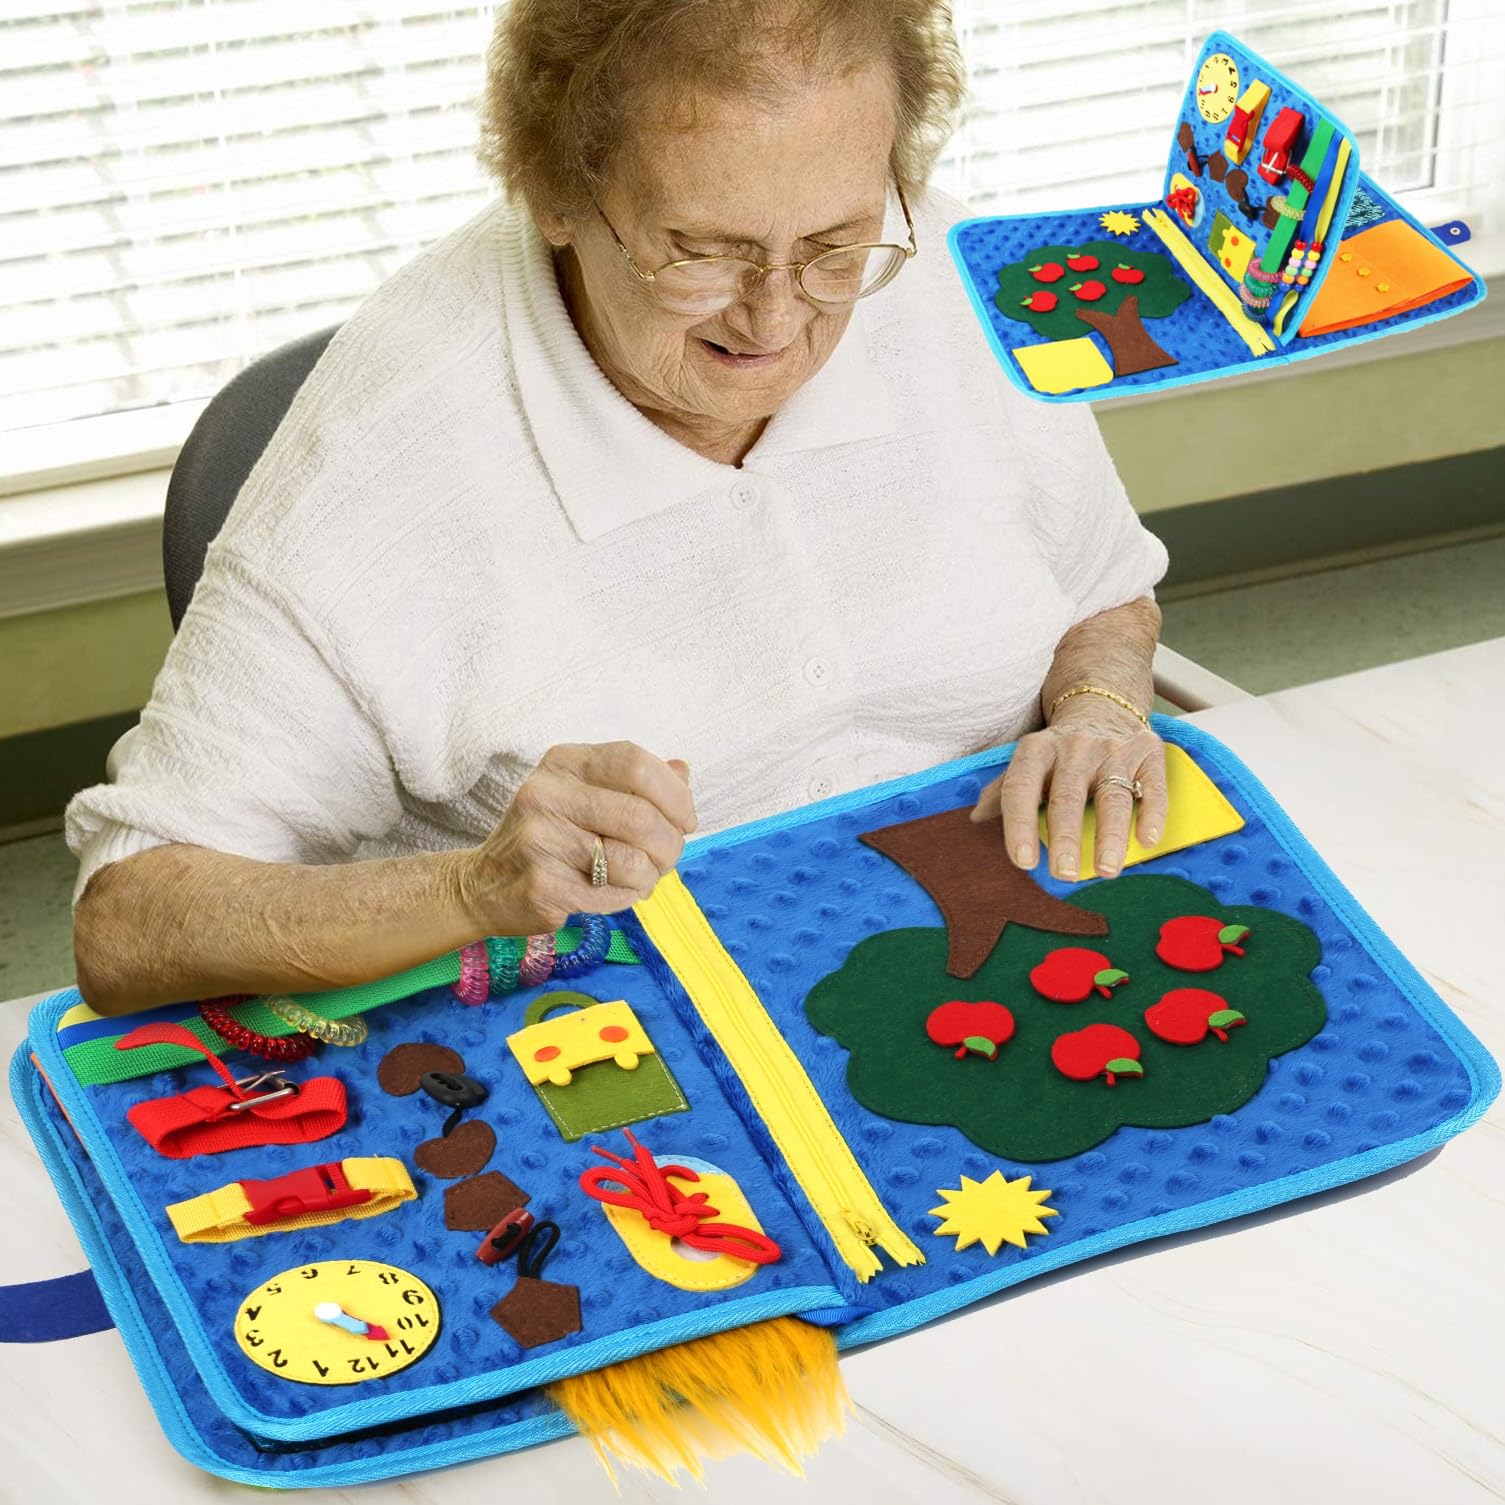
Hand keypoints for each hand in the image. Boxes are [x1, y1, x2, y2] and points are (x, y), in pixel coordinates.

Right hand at [457, 742, 696, 933]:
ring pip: (632, 861)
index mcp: (564, 762)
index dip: (675, 795)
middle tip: (665, 860)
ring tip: (637, 878)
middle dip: (670, 845)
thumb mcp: (586, 795)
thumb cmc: (550, 837)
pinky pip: (613, 894)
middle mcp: (546, 793)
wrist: (483, 885)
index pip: (636, 763)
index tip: (686, 821)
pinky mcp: (541, 884)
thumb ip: (635, 783)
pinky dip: (626, 898)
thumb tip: (682, 771)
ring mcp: (539, 839)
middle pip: (641, 816)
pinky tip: (610, 894)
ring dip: (650, 877)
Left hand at [970, 703, 1166, 879]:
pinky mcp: (1148, 753)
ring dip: (1110, 836)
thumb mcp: (1028, 761)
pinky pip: (1153, 787)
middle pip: (1067, 796)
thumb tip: (975, 818)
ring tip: (1106, 870)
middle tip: (1063, 873)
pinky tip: (1147, 841)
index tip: (1023, 861)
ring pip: (1112, 796)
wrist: (1102, 706)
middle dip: (1065, 837)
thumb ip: (1003, 790)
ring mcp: (1113, 749)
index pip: (1021, 788)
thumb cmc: (1058, 751)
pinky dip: (1151, 814)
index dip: (1019, 825)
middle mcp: (1074, 747)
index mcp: (1036, 750)